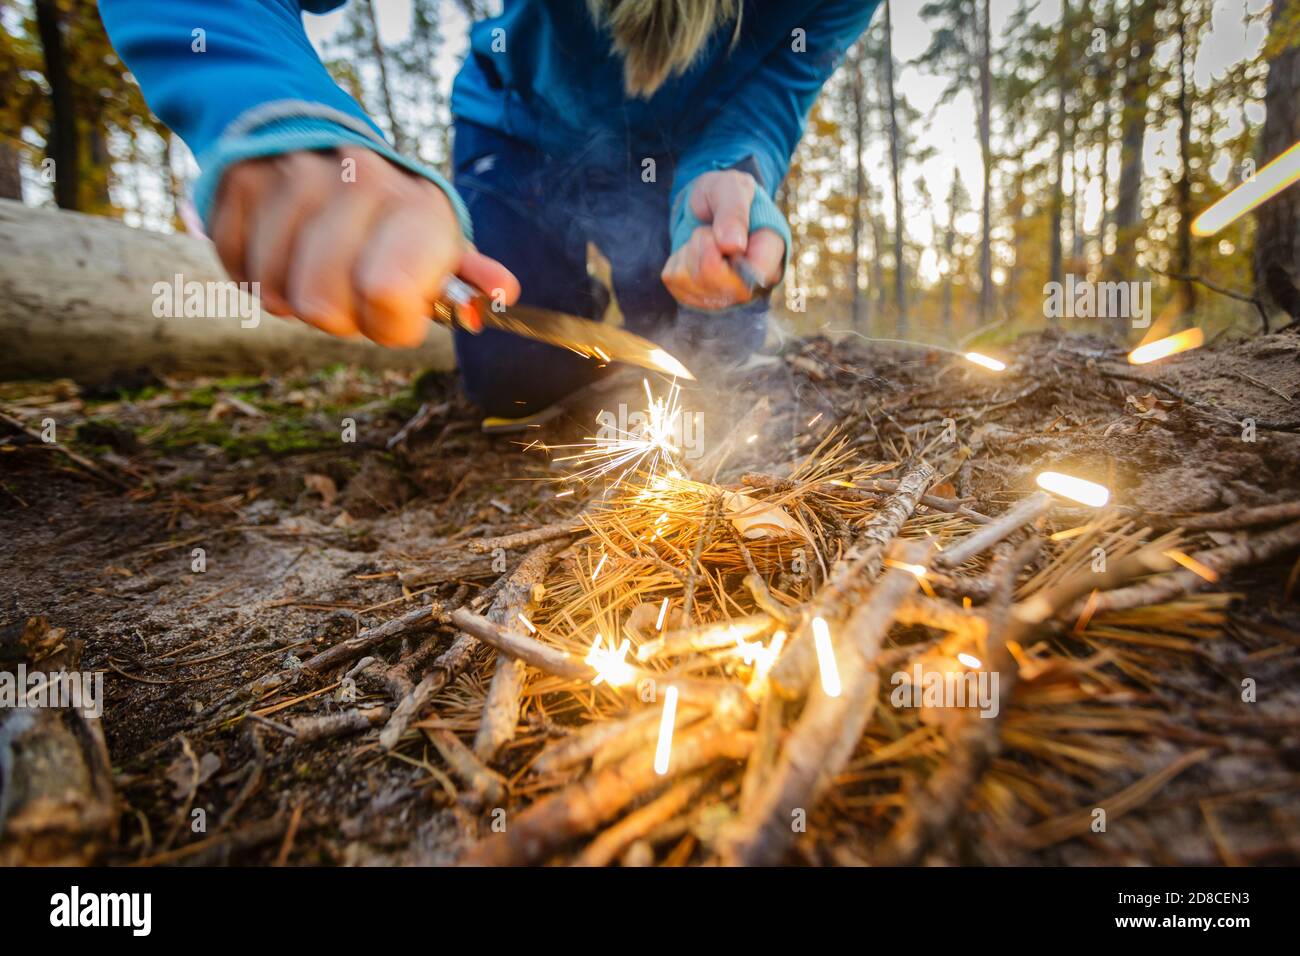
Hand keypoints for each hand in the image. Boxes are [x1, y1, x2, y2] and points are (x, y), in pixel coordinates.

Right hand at [210, 147, 518, 346]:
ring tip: (314, 264)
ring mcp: (290, 174)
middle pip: (322, 307)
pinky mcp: (237, 180)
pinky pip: (237, 270)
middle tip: (348, 287)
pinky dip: (255, 274)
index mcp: (415, 205)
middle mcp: (356, 181)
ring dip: (293, 296)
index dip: (387, 324)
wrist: (312, 139)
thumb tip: (503, 292)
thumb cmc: (385, 217)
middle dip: (336, 315)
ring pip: (276, 293)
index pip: (388, 296)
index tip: (392, 308)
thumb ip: (465, 276)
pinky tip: (280, 246)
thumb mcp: (434, 240)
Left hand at [661, 169, 784, 310]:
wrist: (707, 205)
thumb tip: (734, 246)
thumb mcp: (732, 188)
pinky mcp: (699, 297)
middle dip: (703, 247)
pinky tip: (692, 251)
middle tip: (708, 230)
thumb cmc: (726, 194)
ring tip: (703, 238)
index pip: (752, 277)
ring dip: (689, 252)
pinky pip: (676, 283)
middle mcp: (751, 283)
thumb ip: (734, 212)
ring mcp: (725, 295)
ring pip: (694, 284)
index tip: (716, 233)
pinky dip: (677, 261)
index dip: (726, 255)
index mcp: (769, 255)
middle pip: (718, 285)